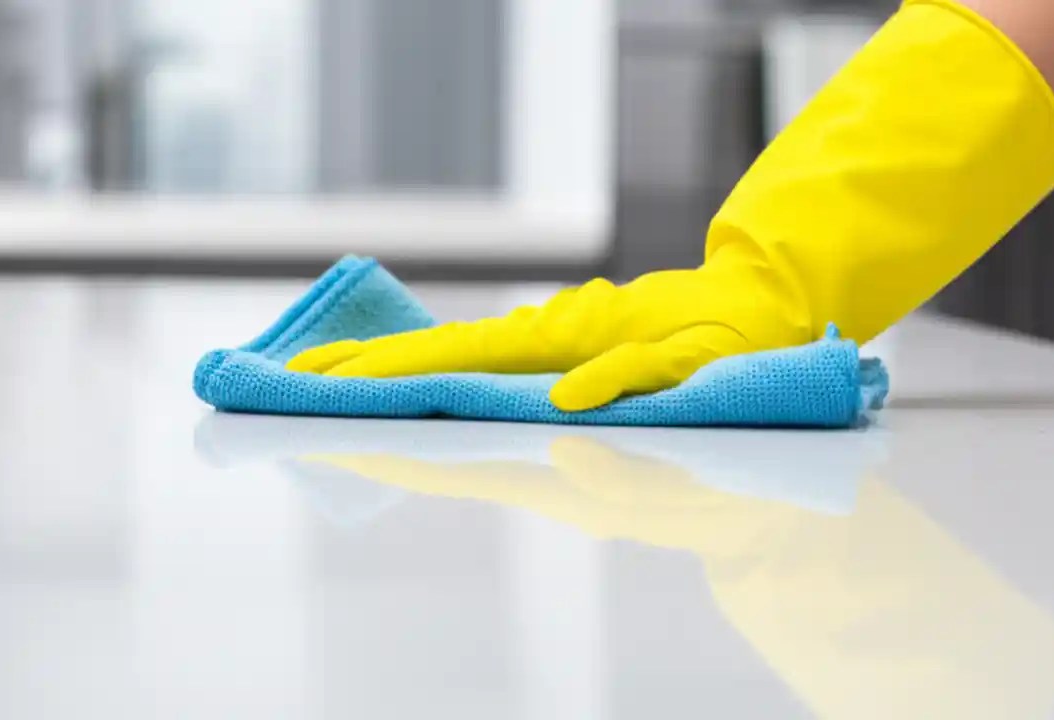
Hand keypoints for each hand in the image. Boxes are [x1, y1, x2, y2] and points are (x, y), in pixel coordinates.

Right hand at [286, 243, 810, 411]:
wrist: (757, 301)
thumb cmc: (733, 339)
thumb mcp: (700, 364)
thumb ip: (634, 380)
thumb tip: (564, 401)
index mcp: (571, 341)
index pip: (465, 360)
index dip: (399, 372)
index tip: (336, 381)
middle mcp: (548, 335)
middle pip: (442, 351)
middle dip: (367, 366)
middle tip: (295, 375)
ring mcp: (549, 338)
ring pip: (456, 353)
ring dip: (392, 366)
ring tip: (328, 377)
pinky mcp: (558, 345)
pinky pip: (483, 358)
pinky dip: (435, 366)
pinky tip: (409, 377)